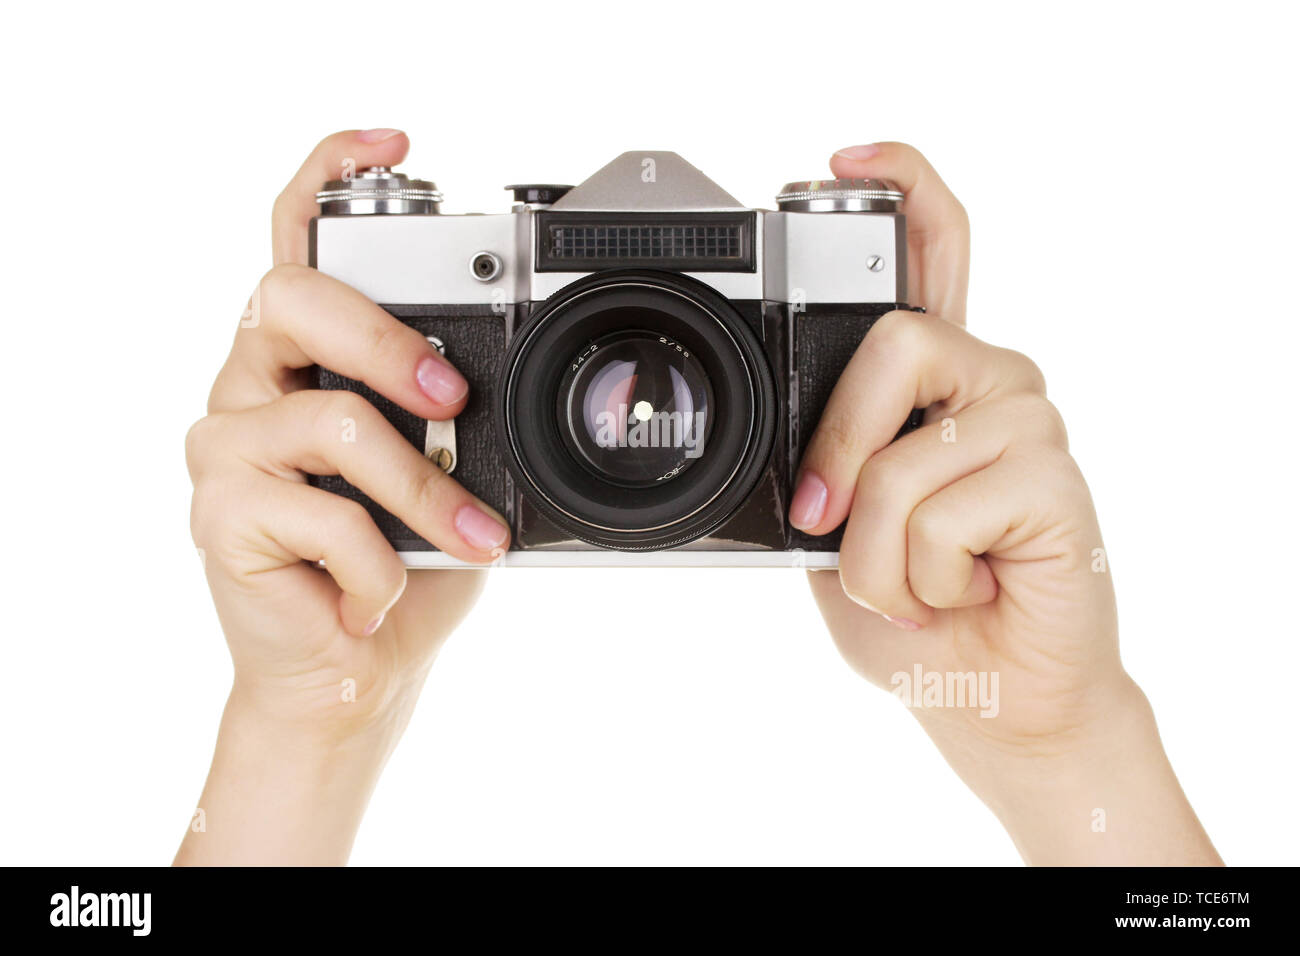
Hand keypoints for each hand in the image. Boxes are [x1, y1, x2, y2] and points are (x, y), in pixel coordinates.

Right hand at [177, 130, 508, 864]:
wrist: (352, 668)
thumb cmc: (402, 563)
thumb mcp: (447, 475)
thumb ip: (449, 418)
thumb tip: (487, 389)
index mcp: (306, 354)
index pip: (295, 238)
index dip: (330, 174)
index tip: (395, 143)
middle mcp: (253, 381)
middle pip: (293, 297)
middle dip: (390, 341)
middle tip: (455, 397)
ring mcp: (226, 443)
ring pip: (332, 422)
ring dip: (422, 491)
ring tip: (467, 540)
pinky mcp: (219, 513)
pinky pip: (327, 516)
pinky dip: (384, 564)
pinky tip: (380, 592)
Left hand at [792, 144, 1218, 864]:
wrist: (983, 696)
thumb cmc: (913, 612)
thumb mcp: (835, 530)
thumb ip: (823, 467)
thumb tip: (789, 456)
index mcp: (935, 382)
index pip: (935, 251)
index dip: (902, 186)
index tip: (847, 158)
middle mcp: (989, 382)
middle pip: (896, 339)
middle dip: (838, 451)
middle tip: (829, 521)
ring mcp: (1027, 422)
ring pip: (899, 461)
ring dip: (877, 556)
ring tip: (921, 583)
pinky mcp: (1054, 477)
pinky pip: (938, 518)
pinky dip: (923, 581)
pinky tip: (969, 590)